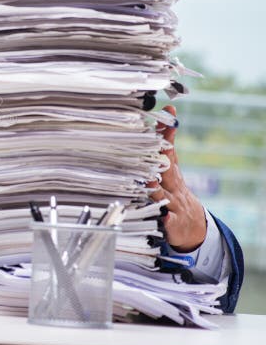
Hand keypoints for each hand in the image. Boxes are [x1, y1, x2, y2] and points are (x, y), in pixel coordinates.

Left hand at [146, 105, 206, 251]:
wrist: (193, 227)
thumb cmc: (174, 194)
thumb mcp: (170, 172)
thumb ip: (163, 149)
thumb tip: (160, 120)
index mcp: (171, 173)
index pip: (169, 150)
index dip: (167, 134)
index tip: (168, 117)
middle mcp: (173, 186)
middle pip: (168, 170)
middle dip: (163, 157)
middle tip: (156, 147)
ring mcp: (174, 205)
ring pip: (164, 195)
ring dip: (157, 189)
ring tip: (150, 182)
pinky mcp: (172, 224)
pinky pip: (168, 221)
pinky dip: (166, 219)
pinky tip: (163, 217)